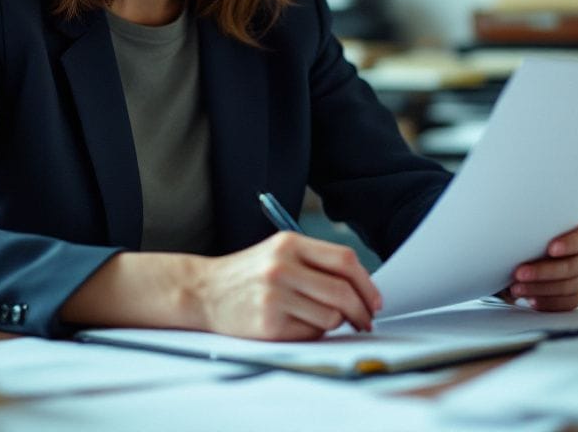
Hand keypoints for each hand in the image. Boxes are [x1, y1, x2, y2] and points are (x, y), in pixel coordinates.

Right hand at [192, 232, 381, 340]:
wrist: (202, 291)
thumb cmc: (247, 274)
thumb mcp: (278, 253)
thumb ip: (315, 263)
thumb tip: (361, 288)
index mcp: (289, 243)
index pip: (345, 261)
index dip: (367, 283)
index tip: (375, 300)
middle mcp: (282, 267)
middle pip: (343, 291)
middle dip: (362, 311)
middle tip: (366, 320)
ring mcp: (275, 296)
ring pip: (331, 317)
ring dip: (335, 323)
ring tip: (320, 319)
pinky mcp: (269, 324)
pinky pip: (310, 333)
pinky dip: (313, 333)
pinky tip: (297, 325)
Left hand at [502, 220, 577, 311]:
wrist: (516, 262)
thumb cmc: (524, 240)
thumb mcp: (528, 229)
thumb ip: (533, 229)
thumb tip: (519, 229)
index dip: (574, 243)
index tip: (551, 249)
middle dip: (548, 270)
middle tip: (521, 272)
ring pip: (572, 286)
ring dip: (541, 288)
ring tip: (517, 287)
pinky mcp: (575, 295)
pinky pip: (567, 302)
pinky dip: (547, 302)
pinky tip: (530, 299)